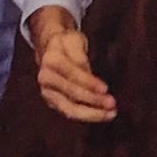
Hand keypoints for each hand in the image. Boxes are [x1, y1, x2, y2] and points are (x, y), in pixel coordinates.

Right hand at [30, 7, 115, 122]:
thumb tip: (90, 79)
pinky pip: (71, 113)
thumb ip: (81, 58)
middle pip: (70, 94)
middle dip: (92, 100)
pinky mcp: (53, 103)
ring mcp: (47, 93)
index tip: (105, 89)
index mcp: (50, 59)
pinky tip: (104, 115)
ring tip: (111, 114)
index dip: (88, 82)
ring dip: (92, 114)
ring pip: (69, 109)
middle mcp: (45, 78)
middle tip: (112, 103)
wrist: (50, 50)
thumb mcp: (74, 41)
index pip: (71, 73)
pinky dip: (88, 116)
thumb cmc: (66, 44)